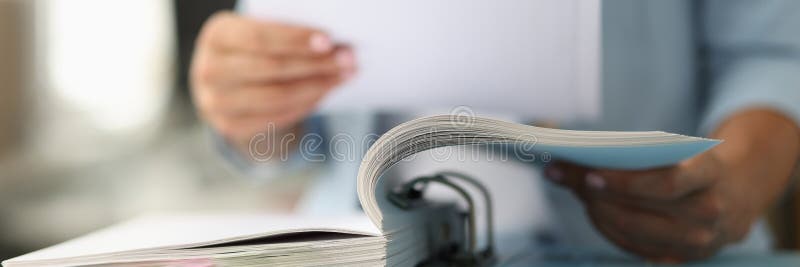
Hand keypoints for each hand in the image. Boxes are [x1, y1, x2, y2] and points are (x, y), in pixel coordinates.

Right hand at [190, 12, 355, 155]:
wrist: (227, 83)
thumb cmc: (252, 50)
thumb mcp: (260, 34)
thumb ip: (286, 35)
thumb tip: (335, 43)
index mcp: (216, 35)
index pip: (259, 38)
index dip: (295, 40)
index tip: (329, 41)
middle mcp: (209, 69)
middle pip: (271, 68)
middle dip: (315, 63)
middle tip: (348, 60)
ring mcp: (216, 102)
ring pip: (277, 96)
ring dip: (317, 86)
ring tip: (343, 76)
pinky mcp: (229, 126)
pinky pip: (277, 117)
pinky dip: (306, 104)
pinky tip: (325, 92)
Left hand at [544, 109, 799, 262]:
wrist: (736, 195)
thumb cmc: (693, 165)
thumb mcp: (677, 149)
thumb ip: (633, 150)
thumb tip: (572, 149)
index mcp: (711, 174)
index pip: (667, 183)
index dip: (625, 182)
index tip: (589, 174)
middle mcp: (709, 211)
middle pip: (642, 210)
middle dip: (597, 195)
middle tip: (565, 177)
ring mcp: (698, 241)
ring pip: (634, 231)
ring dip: (597, 211)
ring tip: (576, 191)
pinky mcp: (682, 258)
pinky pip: (635, 247)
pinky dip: (608, 228)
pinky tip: (594, 210)